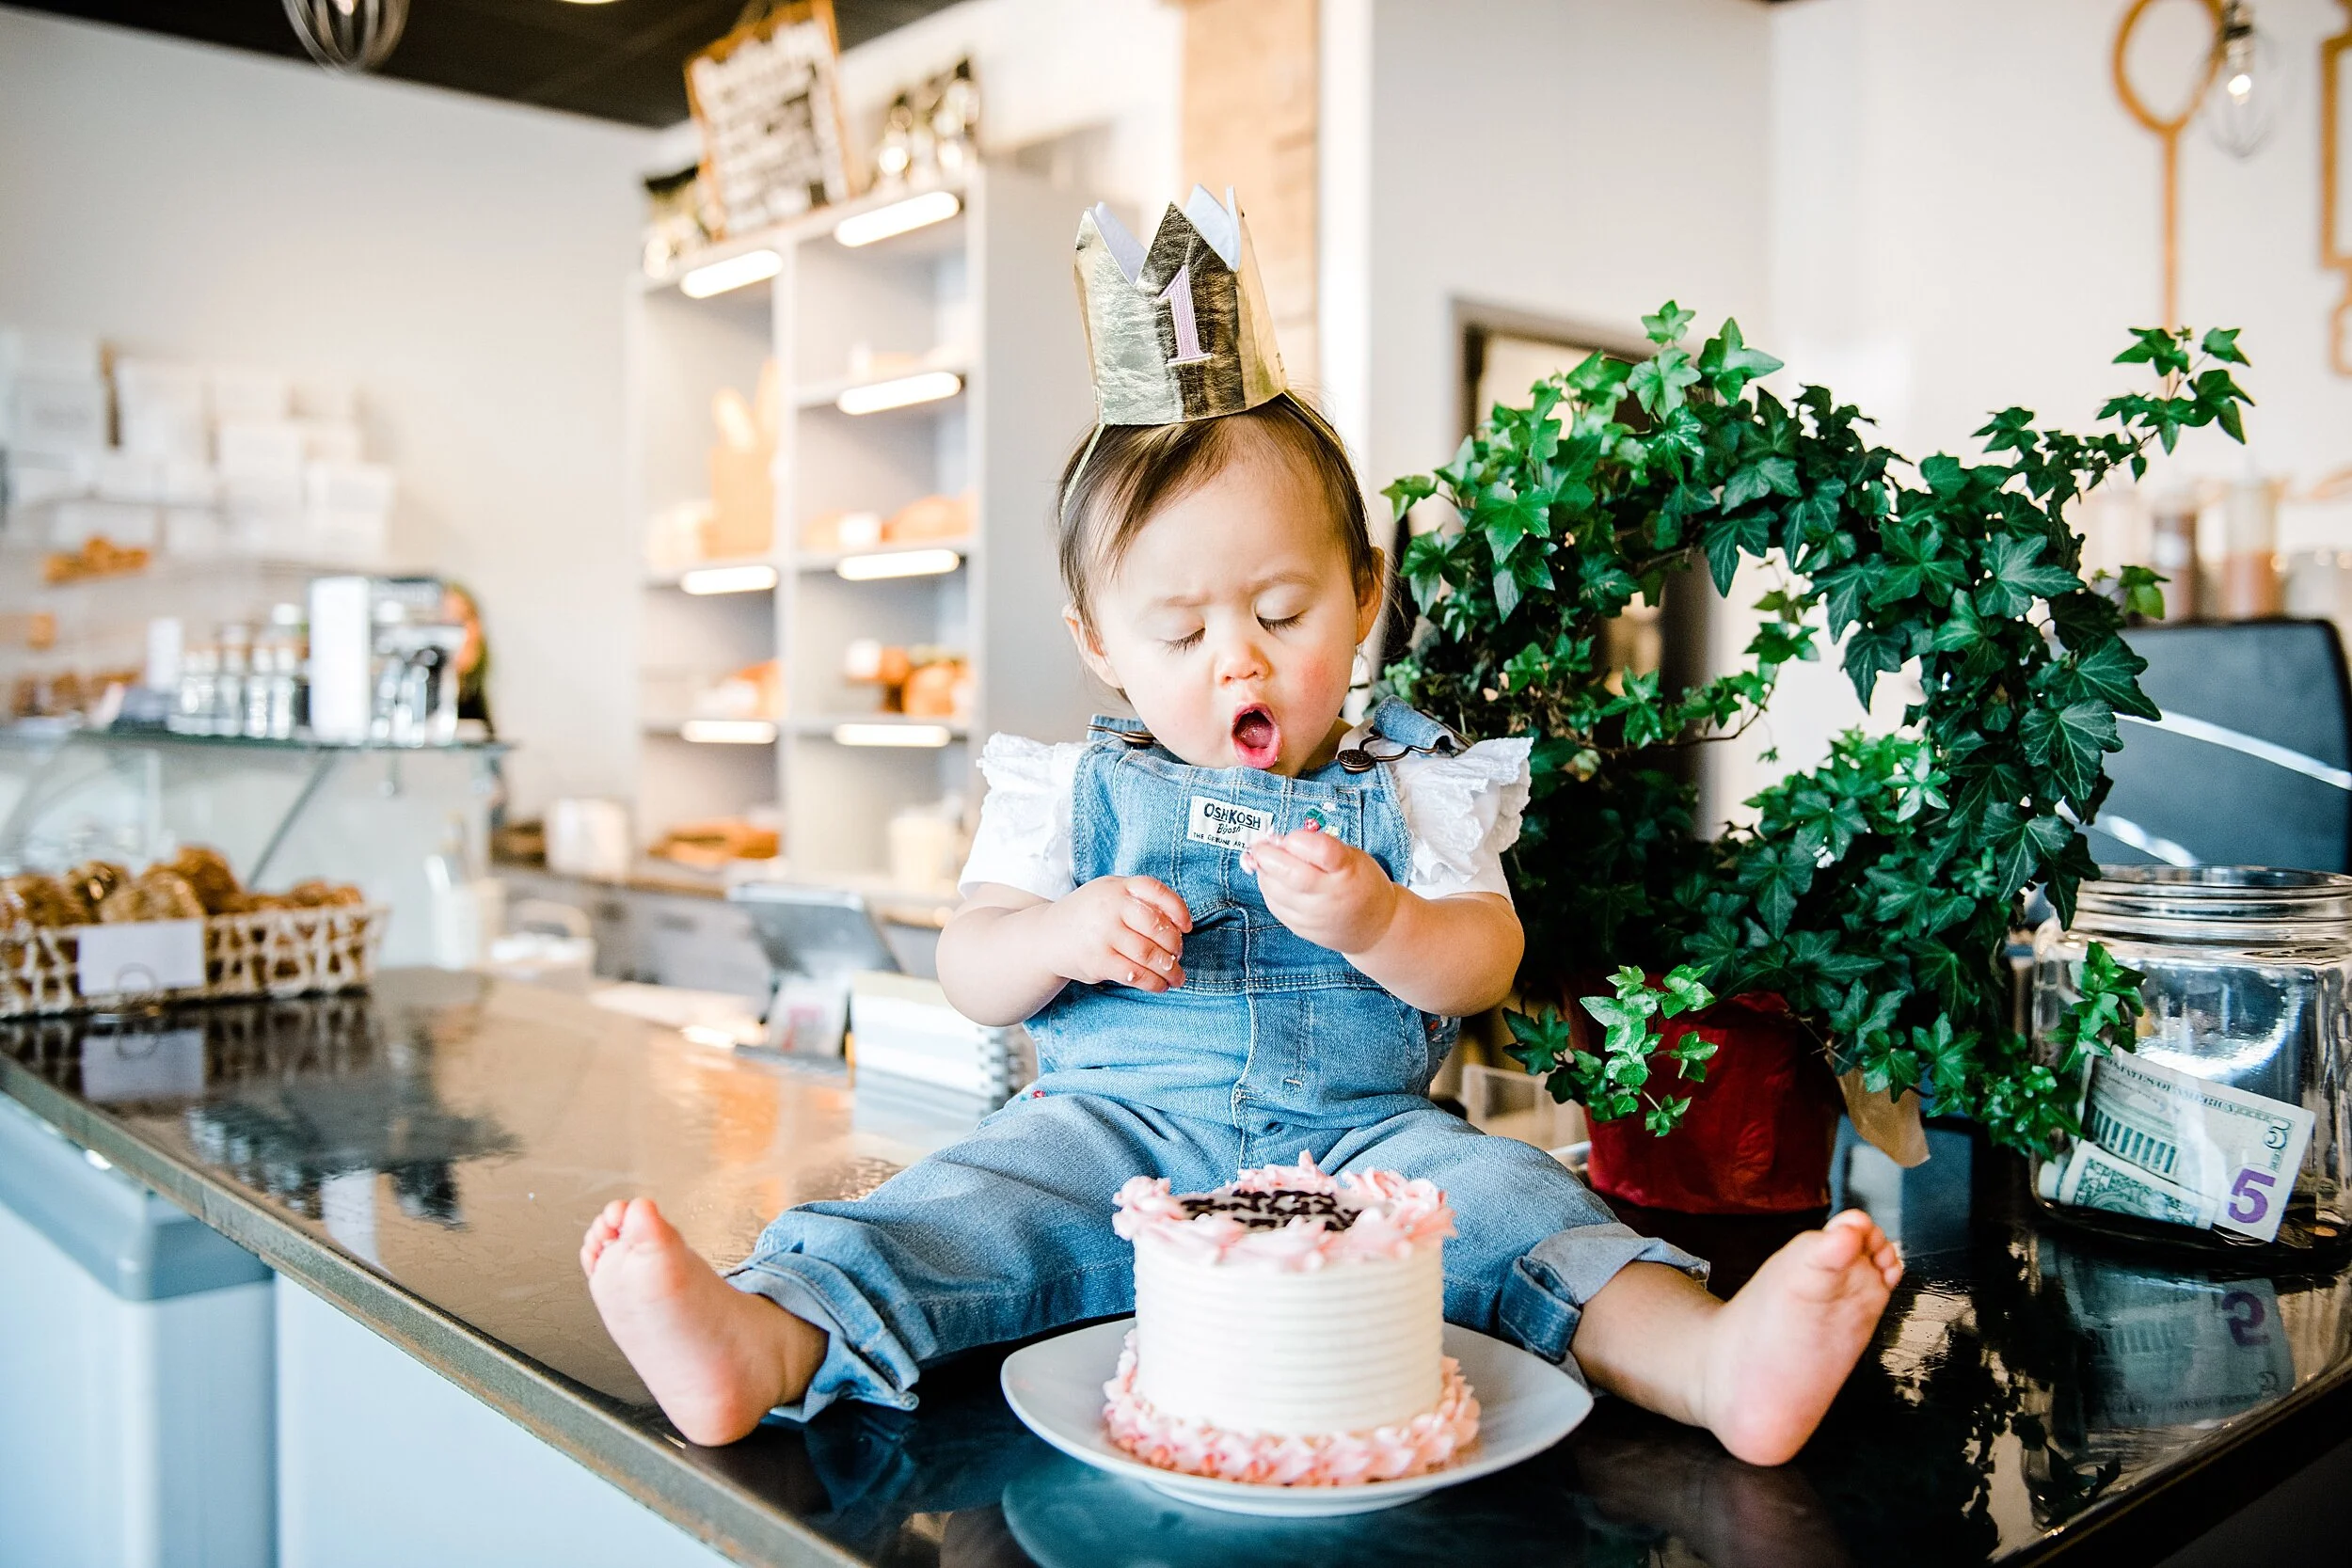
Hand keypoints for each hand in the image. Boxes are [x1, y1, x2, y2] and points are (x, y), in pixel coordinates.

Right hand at [1043, 875, 1192, 990]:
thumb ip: (1140, 900)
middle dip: (1175, 946)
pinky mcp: (1098, 961)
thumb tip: (1179, 927)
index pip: (1156, 892)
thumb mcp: (1110, 893)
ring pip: (1149, 954)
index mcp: (1118, 887)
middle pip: (1157, 927)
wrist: (1048, 936)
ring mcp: (1103, 934)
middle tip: (1178, 955)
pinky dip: (1153, 983)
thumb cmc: (1090, 914)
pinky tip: (1161, 985)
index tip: (1187, 927)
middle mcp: (1111, 907)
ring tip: (1177, 977)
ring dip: (1170, 970)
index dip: (1178, 910)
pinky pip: (1135, 974)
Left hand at [1244, 822, 1401, 954]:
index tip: (1293, 836)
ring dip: (1264, 872)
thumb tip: (1280, 841)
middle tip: (1261, 846)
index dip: (1299, 839)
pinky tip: (1273, 879)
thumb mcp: (1352, 857)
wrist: (1373, 927)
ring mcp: (1314, 915)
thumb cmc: (1360, 884)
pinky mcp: (1300, 928)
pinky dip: (1268, 888)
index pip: (1321, 851)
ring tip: (1266, 861)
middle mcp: (1330, 895)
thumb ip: (1320, 845)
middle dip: (1268, 856)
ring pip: (1275, 891)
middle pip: (1291, 874)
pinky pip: (1274, 905)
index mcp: (1347, 871)